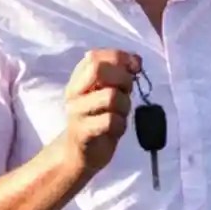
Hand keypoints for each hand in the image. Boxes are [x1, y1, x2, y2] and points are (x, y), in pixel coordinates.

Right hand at [60, 49, 141, 173]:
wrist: (79, 154)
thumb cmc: (98, 118)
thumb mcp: (108, 92)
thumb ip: (120, 74)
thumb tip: (136, 60)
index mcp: (78, 79)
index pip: (96, 55)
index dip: (120, 57)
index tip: (134, 67)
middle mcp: (74, 93)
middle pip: (99, 69)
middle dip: (122, 78)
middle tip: (126, 92)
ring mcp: (77, 113)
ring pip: (111, 96)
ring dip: (124, 105)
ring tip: (120, 114)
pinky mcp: (84, 133)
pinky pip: (112, 121)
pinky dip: (121, 125)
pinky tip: (116, 129)